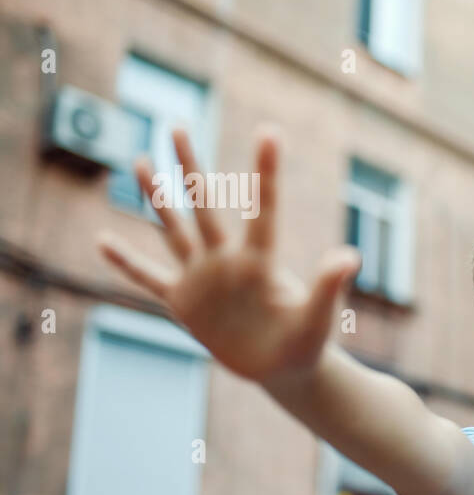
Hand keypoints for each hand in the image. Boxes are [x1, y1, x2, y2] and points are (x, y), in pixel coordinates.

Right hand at [97, 128, 360, 384]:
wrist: (286, 369)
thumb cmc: (308, 341)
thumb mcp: (319, 316)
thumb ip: (330, 286)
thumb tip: (350, 256)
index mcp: (260, 262)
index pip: (263, 210)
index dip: (266, 171)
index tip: (269, 132)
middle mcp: (227, 261)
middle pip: (203, 206)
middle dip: (190, 167)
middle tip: (177, 125)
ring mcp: (203, 278)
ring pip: (174, 229)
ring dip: (157, 198)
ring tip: (142, 162)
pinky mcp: (185, 302)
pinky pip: (149, 278)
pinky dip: (126, 262)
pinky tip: (102, 240)